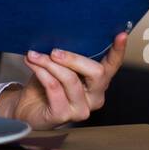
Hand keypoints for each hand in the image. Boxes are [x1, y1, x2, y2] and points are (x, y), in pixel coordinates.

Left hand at [0, 32, 127, 128]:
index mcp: (98, 82)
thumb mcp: (59, 66)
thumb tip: (63, 33)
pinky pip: (54, 88)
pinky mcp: (63, 116)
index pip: (112, 66)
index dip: (118, 51)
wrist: (26, 107)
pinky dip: (42, 73)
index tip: (122, 34)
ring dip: (50, 64)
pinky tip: (32, 64)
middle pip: (96, 73)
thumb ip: (68, 55)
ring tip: (34, 55)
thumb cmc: (45, 84)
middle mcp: (95, 97)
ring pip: (71, 80)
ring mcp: (81, 109)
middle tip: (54, 51)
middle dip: (73, 58)